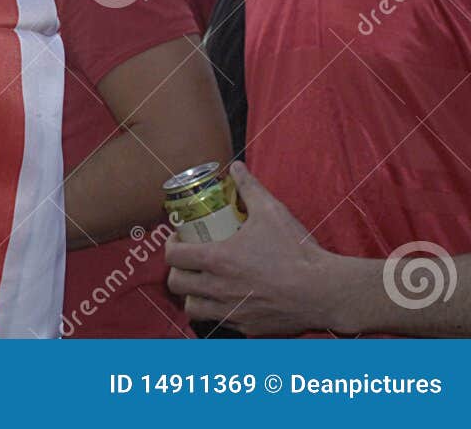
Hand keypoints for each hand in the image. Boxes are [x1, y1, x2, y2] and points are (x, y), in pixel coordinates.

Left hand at [165, 161, 338, 335]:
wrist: (326, 291)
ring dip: (192, 295)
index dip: (171, 246)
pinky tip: (227, 300)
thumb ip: (249, 188)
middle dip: (177, 271)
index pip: (173, 256)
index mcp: (218, 260)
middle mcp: (218, 289)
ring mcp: (232, 311)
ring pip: (192, 308)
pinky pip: (220, 322)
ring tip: (202, 284)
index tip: (178, 240)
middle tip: (187, 262)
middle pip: (176, 284)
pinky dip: (217, 312)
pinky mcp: (248, 328)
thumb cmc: (297, 252)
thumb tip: (235, 167)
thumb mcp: (271, 212)